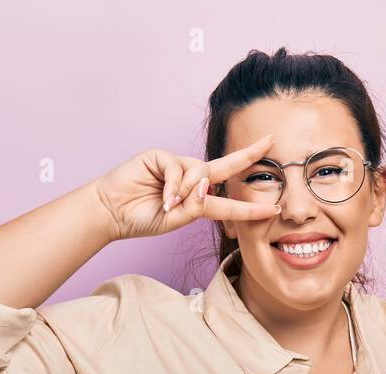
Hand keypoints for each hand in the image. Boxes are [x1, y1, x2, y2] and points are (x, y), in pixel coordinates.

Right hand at [92, 134, 282, 241]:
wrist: (112, 212)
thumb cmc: (141, 218)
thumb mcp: (175, 220)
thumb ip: (195, 207)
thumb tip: (208, 185)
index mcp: (197, 199)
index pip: (228, 201)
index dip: (250, 207)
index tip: (273, 208)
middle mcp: (191, 179)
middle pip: (226, 166)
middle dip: (249, 154)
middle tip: (272, 141)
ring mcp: (176, 166)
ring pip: (200, 171)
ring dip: (190, 190)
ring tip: (171, 205)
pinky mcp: (161, 156)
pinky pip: (179, 168)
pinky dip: (174, 186)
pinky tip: (164, 197)